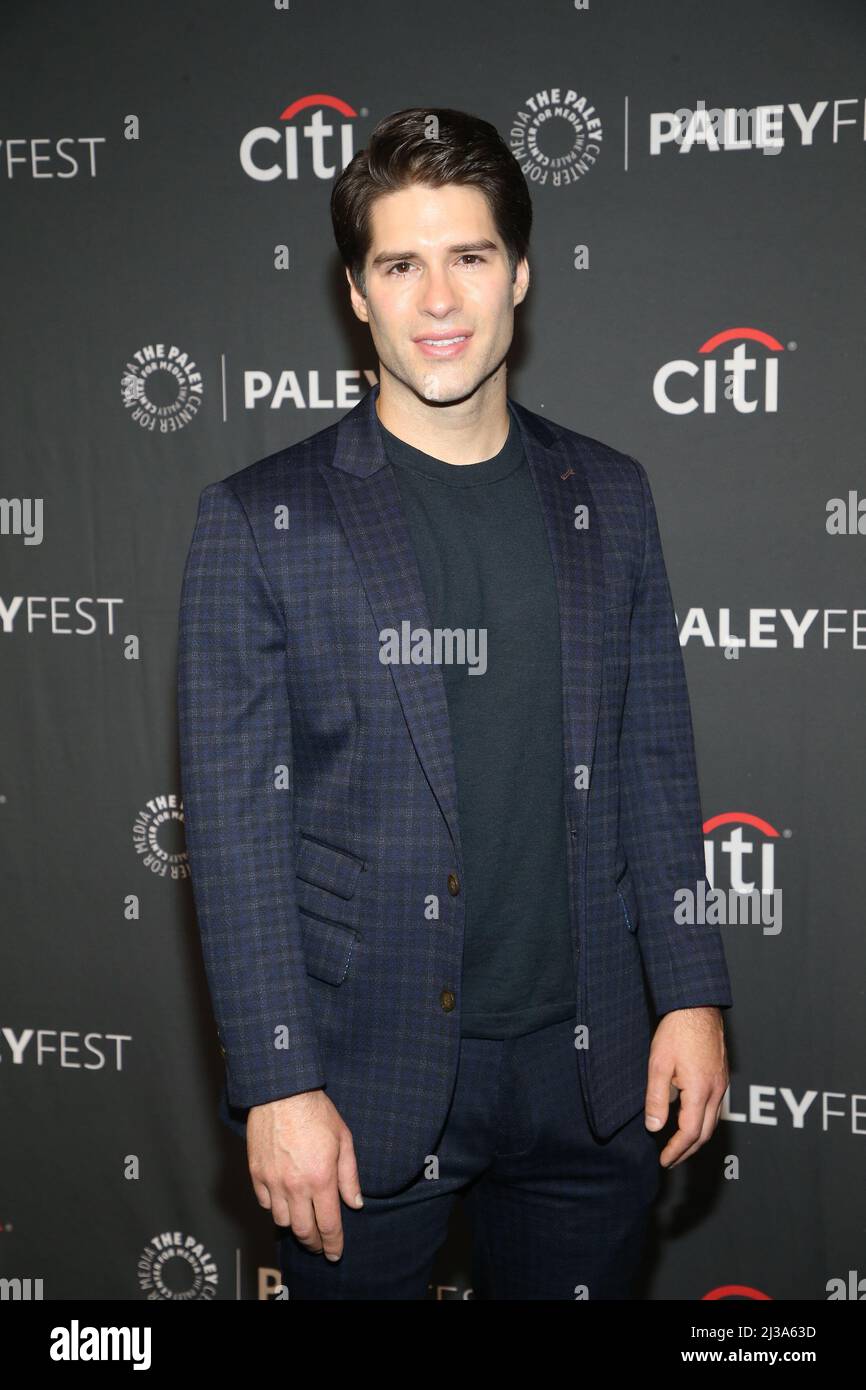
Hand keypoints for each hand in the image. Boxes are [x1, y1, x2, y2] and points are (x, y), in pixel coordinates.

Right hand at [247, 1089, 362, 1260]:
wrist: (282, 1092)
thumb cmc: (315, 1111)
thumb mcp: (344, 1139)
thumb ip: (350, 1175)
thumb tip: (355, 1203)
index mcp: (321, 1178)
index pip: (328, 1225)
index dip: (333, 1244)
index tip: (335, 1253)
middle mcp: (295, 1185)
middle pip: (303, 1231)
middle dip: (314, 1243)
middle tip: (320, 1245)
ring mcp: (273, 1181)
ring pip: (282, 1221)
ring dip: (295, 1225)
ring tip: (304, 1220)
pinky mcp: (256, 1174)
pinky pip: (265, 1204)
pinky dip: (276, 1208)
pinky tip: (285, 1201)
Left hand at [644, 1006, 728, 1167]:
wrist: (698, 1006)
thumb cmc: (677, 1032)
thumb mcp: (658, 1064)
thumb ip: (656, 1098)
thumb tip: (654, 1128)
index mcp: (700, 1090)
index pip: (690, 1133)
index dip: (677, 1150)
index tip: (664, 1160)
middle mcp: (716, 1091)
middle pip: (705, 1133)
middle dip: (688, 1150)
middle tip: (670, 1159)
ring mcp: (722, 1084)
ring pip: (713, 1122)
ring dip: (697, 1138)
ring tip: (679, 1146)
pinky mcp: (722, 1077)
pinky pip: (715, 1108)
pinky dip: (703, 1122)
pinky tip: (690, 1120)